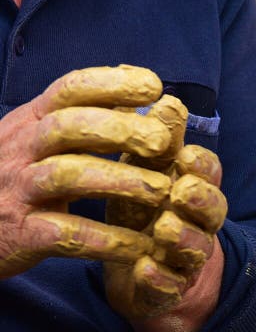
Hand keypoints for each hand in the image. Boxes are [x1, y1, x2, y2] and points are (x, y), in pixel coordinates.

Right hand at [0, 65, 177, 276]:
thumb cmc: (16, 183)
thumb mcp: (41, 144)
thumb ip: (83, 123)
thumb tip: (132, 97)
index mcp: (31, 123)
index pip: (69, 90)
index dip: (111, 84)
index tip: (154, 86)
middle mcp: (21, 150)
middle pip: (68, 126)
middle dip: (118, 129)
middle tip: (162, 141)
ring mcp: (20, 191)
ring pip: (68, 176)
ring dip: (119, 180)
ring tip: (161, 191)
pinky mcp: (24, 234)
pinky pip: (69, 235)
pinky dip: (108, 240)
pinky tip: (142, 247)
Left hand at [104, 97, 228, 331]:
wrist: (140, 272)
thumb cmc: (145, 214)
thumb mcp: (148, 174)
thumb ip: (159, 143)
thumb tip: (169, 98)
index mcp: (194, 192)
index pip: (209, 175)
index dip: (202, 166)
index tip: (184, 155)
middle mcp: (198, 226)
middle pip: (214, 212)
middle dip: (202, 200)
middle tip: (181, 190)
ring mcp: (186, 260)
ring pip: (196, 250)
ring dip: (184, 238)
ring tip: (165, 228)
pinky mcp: (169, 290)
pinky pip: (171, 287)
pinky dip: (160, 279)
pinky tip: (144, 269)